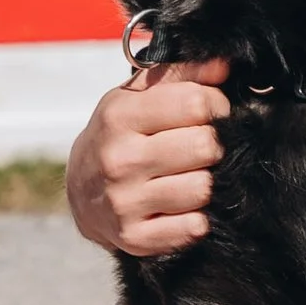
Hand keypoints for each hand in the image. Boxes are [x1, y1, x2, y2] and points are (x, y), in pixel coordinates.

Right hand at [67, 57, 230, 256]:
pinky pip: (193, 228)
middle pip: (205, 146)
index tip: (211, 111)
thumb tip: (224, 65)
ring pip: (203, 189)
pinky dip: (197, 217)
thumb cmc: (119, 135)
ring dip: (207, 181)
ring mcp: (124, 203)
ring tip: (192, 174)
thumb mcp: (137, 96)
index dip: (216, 104)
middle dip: (213, 144)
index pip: (196, 103)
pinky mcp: (134, 239)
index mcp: (119, 117)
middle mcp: (119, 160)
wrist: (81, 192)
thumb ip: (182, 74)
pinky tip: (184, 205)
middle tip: (203, 145)